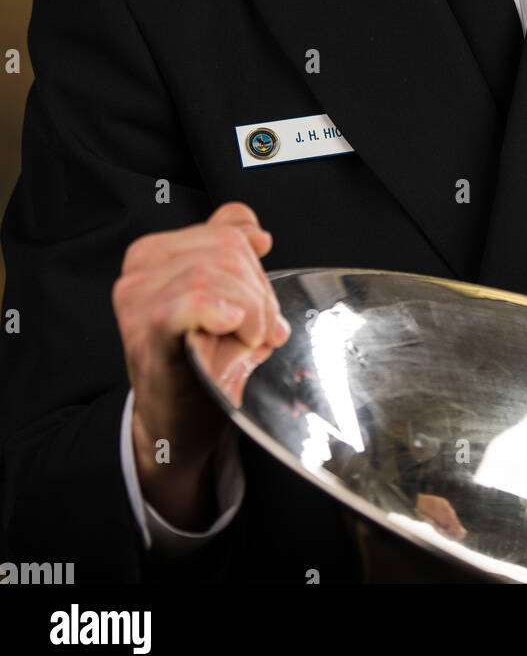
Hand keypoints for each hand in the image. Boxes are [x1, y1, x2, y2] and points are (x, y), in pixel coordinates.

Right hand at [112, 200, 289, 527]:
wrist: (176, 425)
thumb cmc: (200, 365)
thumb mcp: (223, 301)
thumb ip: (233, 258)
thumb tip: (258, 233)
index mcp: (156, 253)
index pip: (228, 229)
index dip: (258, 270)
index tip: (258, 307)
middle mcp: (140, 268)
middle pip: (229, 247)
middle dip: (259, 293)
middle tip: (257, 334)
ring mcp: (138, 297)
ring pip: (219, 270)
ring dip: (250, 311)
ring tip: (245, 342)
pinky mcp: (147, 328)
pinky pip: (197, 296)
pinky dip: (229, 313)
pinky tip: (233, 331)